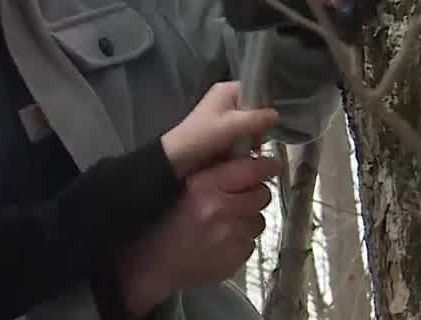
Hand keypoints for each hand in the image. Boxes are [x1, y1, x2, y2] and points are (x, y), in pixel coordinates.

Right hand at [117, 156, 278, 315]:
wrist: (150, 266)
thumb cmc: (163, 221)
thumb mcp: (184, 185)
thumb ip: (214, 170)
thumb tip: (246, 154)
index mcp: (204, 185)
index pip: (251, 169)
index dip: (266, 166)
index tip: (270, 166)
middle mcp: (220, 209)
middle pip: (262, 195)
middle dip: (255, 194)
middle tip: (241, 197)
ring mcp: (230, 237)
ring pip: (259, 221)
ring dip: (248, 219)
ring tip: (226, 223)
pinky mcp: (235, 260)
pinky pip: (250, 244)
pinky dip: (240, 241)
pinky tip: (221, 242)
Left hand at [161, 82, 279, 177]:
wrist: (176, 159)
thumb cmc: (201, 137)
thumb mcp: (231, 126)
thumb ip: (256, 119)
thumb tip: (277, 115)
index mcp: (227, 90)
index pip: (257, 91)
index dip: (264, 107)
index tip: (265, 126)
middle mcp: (227, 99)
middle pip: (256, 109)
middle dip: (258, 127)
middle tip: (253, 143)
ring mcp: (225, 115)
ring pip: (250, 124)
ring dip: (251, 138)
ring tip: (247, 150)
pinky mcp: (223, 131)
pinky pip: (242, 134)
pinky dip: (244, 144)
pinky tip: (241, 154)